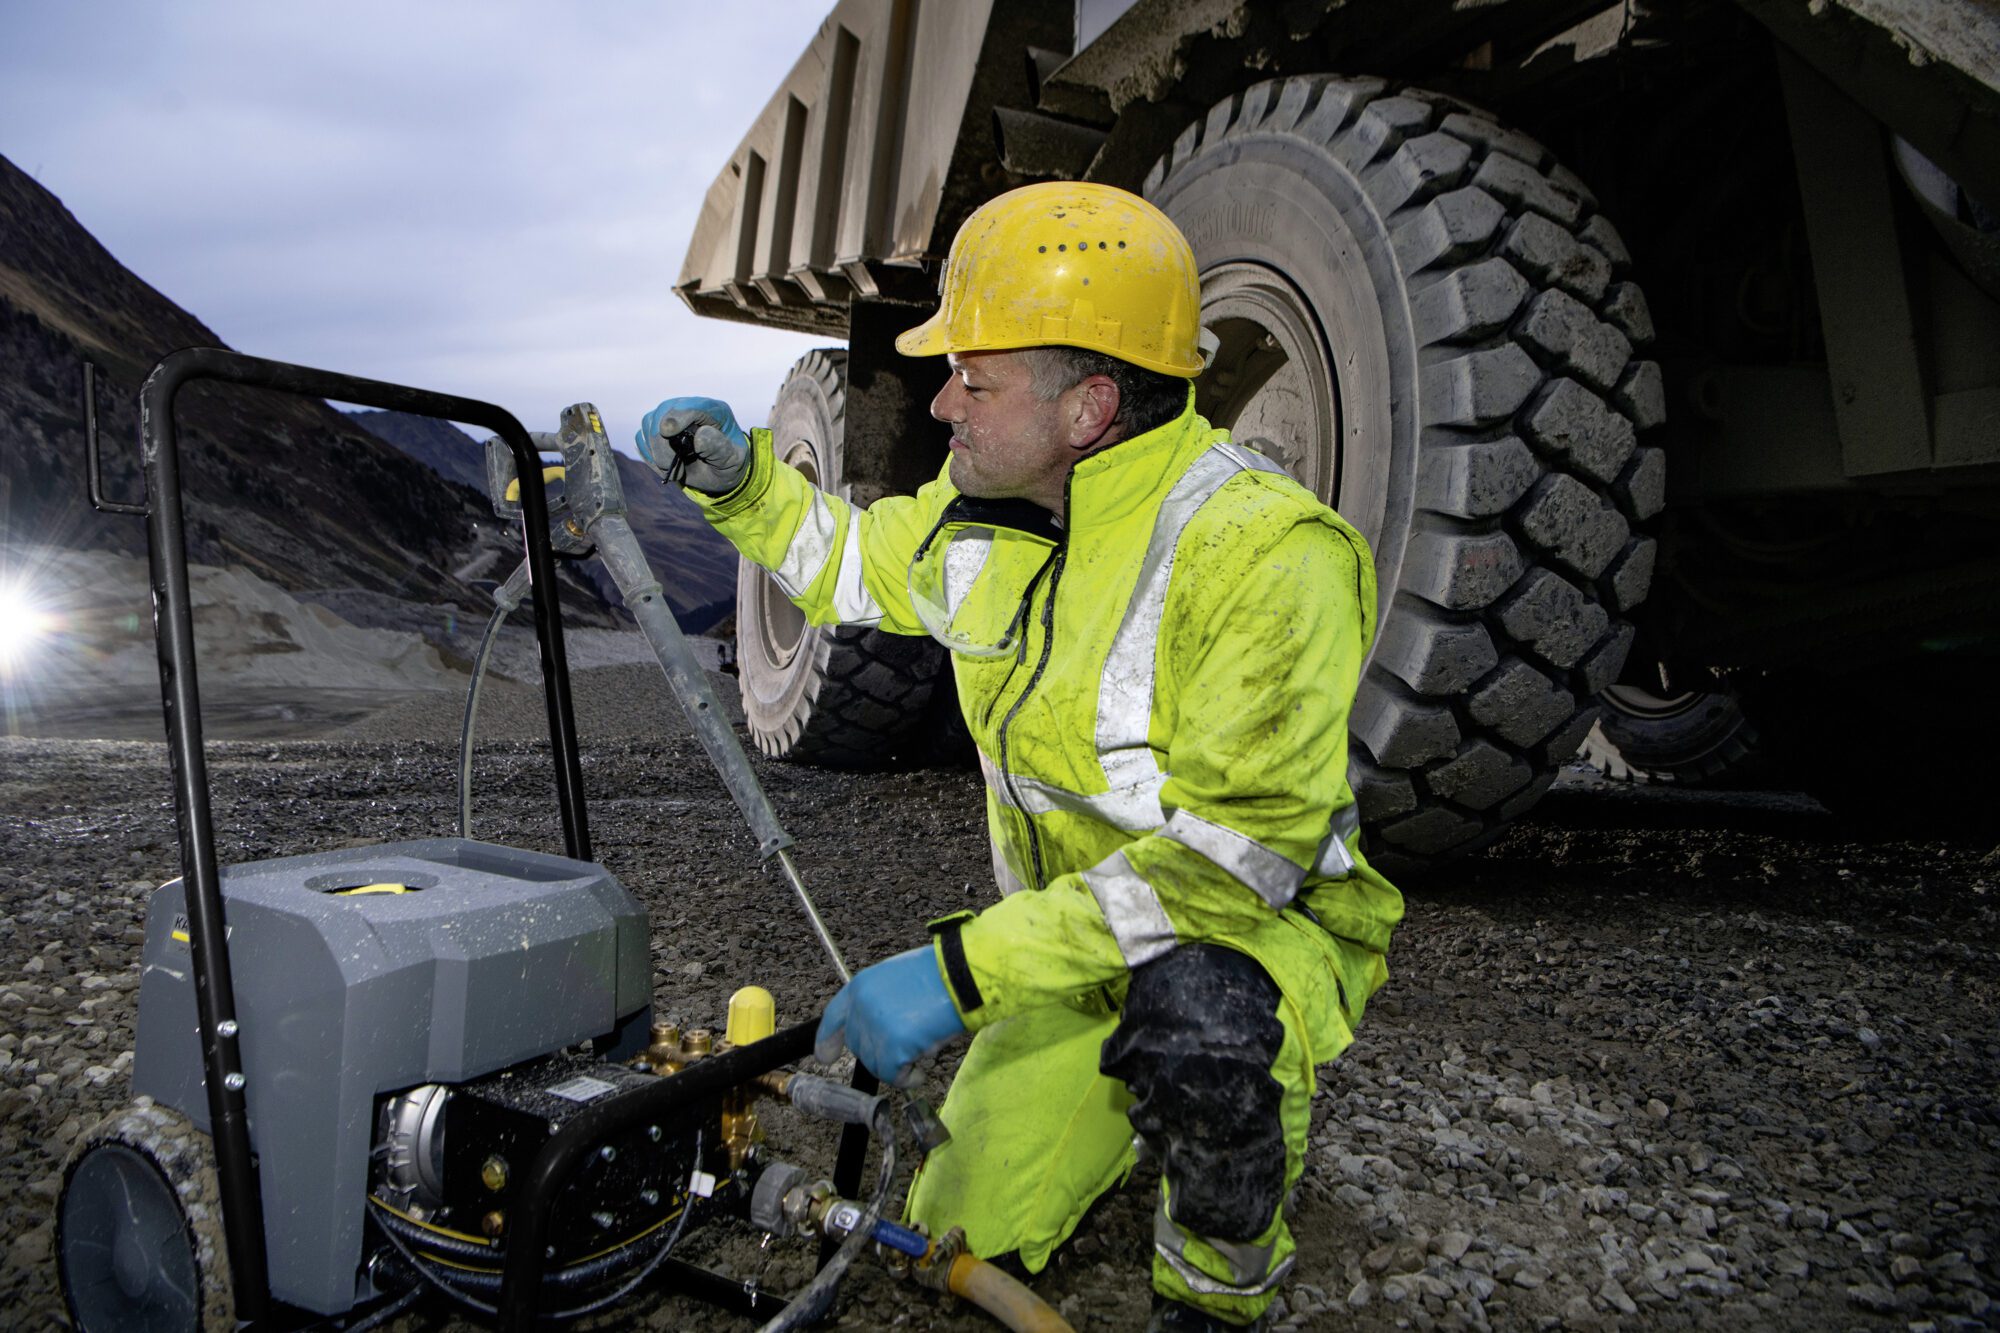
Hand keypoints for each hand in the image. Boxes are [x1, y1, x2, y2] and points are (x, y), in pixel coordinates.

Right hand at [636, 396, 749, 494]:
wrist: (717, 475)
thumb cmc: (728, 465)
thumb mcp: (732, 460)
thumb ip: (719, 448)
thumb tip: (701, 434)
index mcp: (714, 411)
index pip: (692, 405)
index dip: (678, 416)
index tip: (667, 432)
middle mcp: (690, 409)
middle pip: (663, 413)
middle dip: (662, 441)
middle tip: (672, 467)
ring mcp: (672, 418)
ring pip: (648, 424)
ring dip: (656, 452)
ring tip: (676, 471)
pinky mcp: (657, 431)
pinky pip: (641, 438)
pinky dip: (649, 455)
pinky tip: (665, 466)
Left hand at [815, 947, 966, 1086]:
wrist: (963, 974)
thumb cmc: (941, 974)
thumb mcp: (898, 977)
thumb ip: (880, 1001)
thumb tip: (879, 1026)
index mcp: (861, 986)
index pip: (833, 1018)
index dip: (828, 1039)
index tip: (826, 1056)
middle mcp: (862, 1007)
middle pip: (857, 1045)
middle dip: (878, 1052)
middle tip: (905, 1048)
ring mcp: (875, 1027)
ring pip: (875, 1063)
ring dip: (896, 1065)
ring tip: (921, 1052)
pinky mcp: (893, 1046)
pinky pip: (893, 1075)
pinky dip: (907, 1078)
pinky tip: (920, 1073)